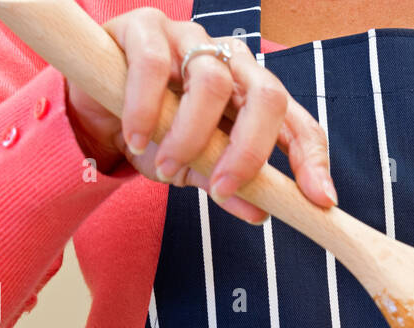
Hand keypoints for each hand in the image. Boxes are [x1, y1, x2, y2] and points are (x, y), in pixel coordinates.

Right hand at [66, 8, 337, 223]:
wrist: (94, 112)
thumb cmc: (154, 136)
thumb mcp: (195, 169)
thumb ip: (227, 185)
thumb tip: (260, 212)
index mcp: (253, 98)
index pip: (298, 123)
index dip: (313, 159)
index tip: (320, 199)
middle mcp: (231, 62)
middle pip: (266, 95)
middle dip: (250, 150)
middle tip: (223, 189)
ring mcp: (191, 40)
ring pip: (212, 83)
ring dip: (190, 137)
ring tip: (166, 168)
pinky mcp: (145, 29)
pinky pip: (155, 66)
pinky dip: (147, 109)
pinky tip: (138, 137)